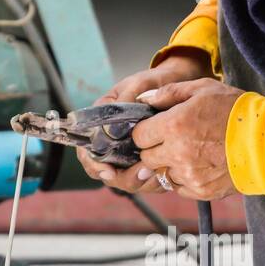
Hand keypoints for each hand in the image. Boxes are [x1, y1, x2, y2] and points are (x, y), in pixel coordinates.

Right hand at [75, 53, 211, 193]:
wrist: (177, 83)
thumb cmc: (152, 83)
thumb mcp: (137, 84)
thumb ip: (125, 99)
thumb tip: (113, 126)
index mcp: (102, 126)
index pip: (87, 153)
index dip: (94, 165)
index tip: (108, 170)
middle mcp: (113, 145)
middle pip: (108, 174)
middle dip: (122, 178)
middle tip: (141, 171)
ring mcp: (131, 156)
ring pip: (128, 181)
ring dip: (140, 181)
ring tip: (154, 171)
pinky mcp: (149, 162)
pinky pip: (148, 181)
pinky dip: (155, 181)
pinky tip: (165, 171)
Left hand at [130, 78, 243, 200]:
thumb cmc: (236, 111)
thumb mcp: (203, 89)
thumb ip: (168, 93)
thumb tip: (143, 99)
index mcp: (173, 125)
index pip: (138, 136)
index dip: (145, 131)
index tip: (155, 128)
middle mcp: (177, 153)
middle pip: (146, 157)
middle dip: (153, 148)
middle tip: (171, 140)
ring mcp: (189, 175)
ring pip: (161, 174)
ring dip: (168, 165)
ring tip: (189, 153)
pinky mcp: (201, 190)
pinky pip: (178, 188)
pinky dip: (183, 179)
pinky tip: (198, 165)